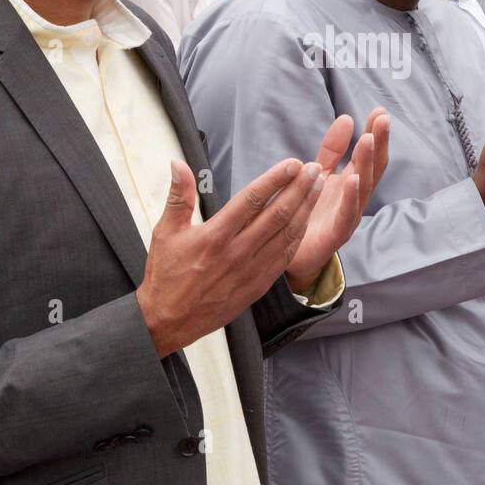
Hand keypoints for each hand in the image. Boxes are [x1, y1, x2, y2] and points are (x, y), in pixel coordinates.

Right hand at [137, 156, 324, 358]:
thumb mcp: (166, 232)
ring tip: (318, 187)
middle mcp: (237, 252)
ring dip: (306, 208)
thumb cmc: (166, 276)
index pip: (252, 199)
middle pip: (277, 214)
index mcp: (215, 236)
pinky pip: (285, 257)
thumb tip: (179, 164)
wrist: (169, 321)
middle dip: (299, 188)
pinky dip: (299, 236)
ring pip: (287, 234)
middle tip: (314, 169)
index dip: (275, 179)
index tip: (292, 164)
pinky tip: (307, 220)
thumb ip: (179, 196)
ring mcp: (251, 271)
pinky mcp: (258, 286)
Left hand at [287, 109, 391, 292]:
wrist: (287, 252)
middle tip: (382, 120)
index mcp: (351, 184)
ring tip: (368, 140)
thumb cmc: (310, 211)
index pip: (368, 156)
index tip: (379, 112)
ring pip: (362, 189)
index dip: (375, 135)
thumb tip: (347, 118)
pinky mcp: (336, 235)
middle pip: (372, 170)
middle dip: (378, 145)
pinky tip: (352, 179)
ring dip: (366, 165)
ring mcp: (348, 218)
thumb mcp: (319, 173)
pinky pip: (346, 215)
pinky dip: (351, 197)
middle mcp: (354, 200)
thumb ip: (332, 149)